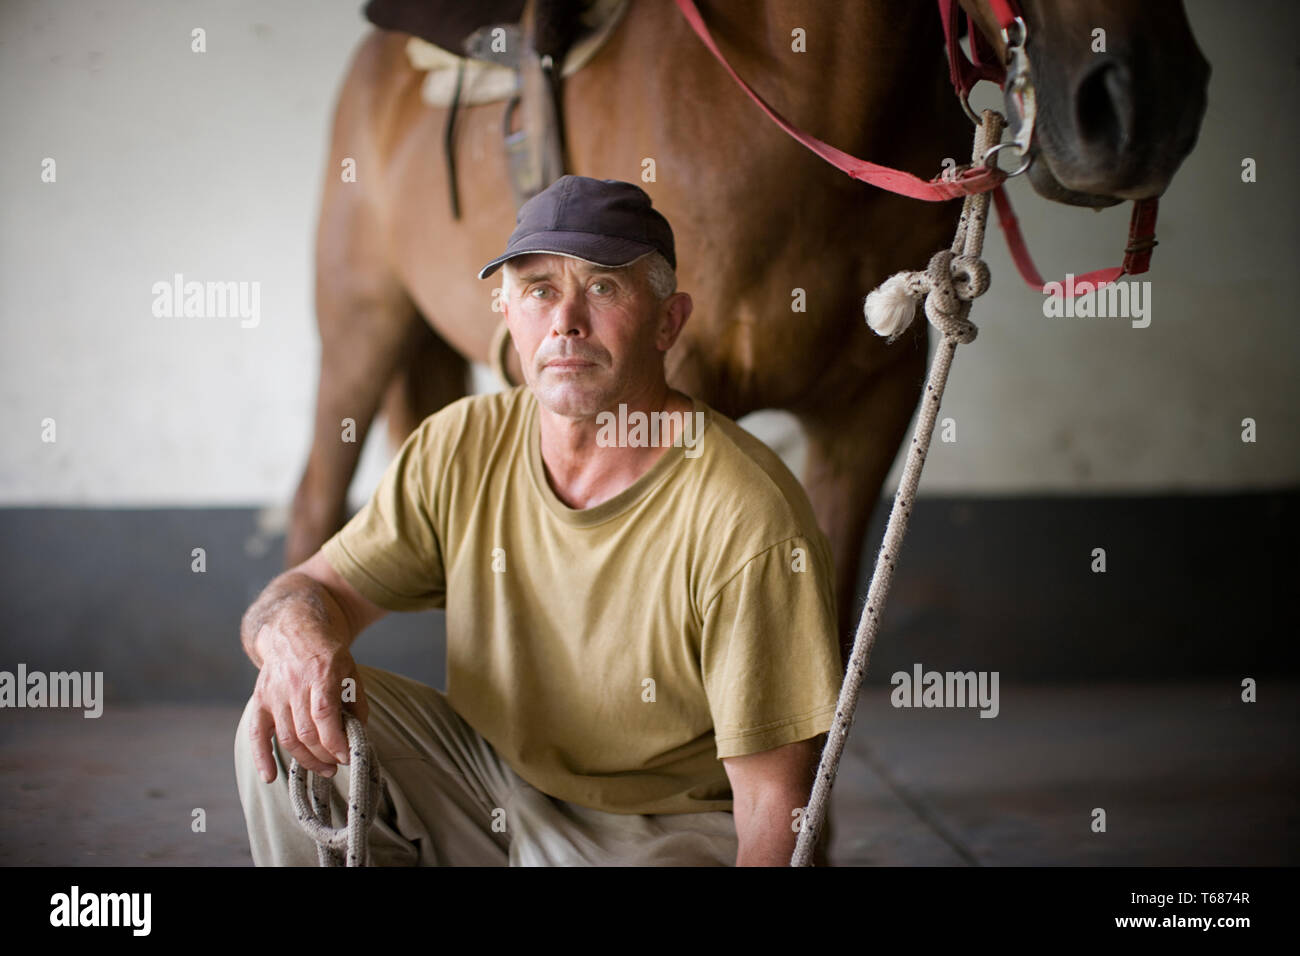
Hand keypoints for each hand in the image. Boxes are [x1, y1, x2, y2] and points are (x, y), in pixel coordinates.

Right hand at [246, 621, 369, 783]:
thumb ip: (356, 702)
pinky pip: (256, 733)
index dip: (336, 741)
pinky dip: (261, 757)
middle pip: (306, 732)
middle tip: (338, 764)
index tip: (347, 756)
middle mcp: (294, 684)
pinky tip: (269, 777)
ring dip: (306, 759)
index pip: (325, 715)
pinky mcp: (260, 700)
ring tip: (323, 768)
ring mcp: (274, 693)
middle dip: (324, 755)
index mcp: (320, 674)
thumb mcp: (351, 670)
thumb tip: (360, 734)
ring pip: (287, 737)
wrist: (294, 631)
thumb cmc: (328, 654)